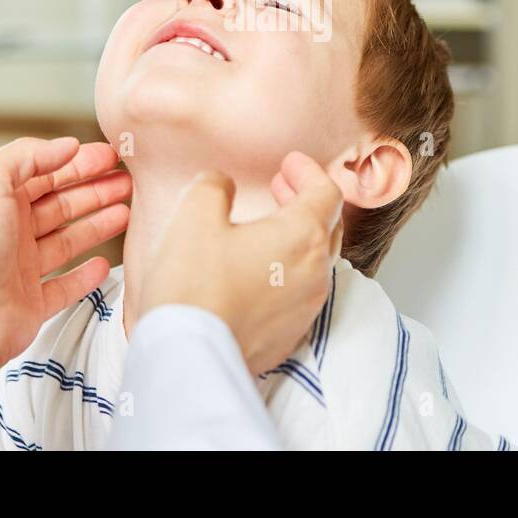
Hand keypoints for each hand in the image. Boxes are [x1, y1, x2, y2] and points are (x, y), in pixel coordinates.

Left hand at [0, 136, 131, 366]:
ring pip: (67, 240)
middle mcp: (8, 231)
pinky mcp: (31, 303)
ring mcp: (20, 268)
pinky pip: (65, 286)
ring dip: (97, 225)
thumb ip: (28, 154)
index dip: (78, 163)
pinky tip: (102, 265)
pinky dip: (85, 276)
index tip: (110, 156)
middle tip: (127, 182)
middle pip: (60, 204)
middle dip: (94, 190)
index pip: (44, 173)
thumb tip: (65, 146)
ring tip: (127, 212)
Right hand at [128, 151, 342, 375]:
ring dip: (297, 236)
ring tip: (266, 226)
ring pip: (315, 261)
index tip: (289, 163)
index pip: (327, 192)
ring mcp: (306, 308)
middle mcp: (315, 273)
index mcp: (303, 236)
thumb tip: (222, 185)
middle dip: (306, 200)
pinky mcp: (288, 335)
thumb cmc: (194, 283)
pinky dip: (287, 270)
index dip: (310, 171)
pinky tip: (258, 269)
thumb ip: (215, 186)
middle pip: (328, 226)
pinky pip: (299, 293)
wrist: (188, 355)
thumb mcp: (195, 213)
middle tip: (282, 186)